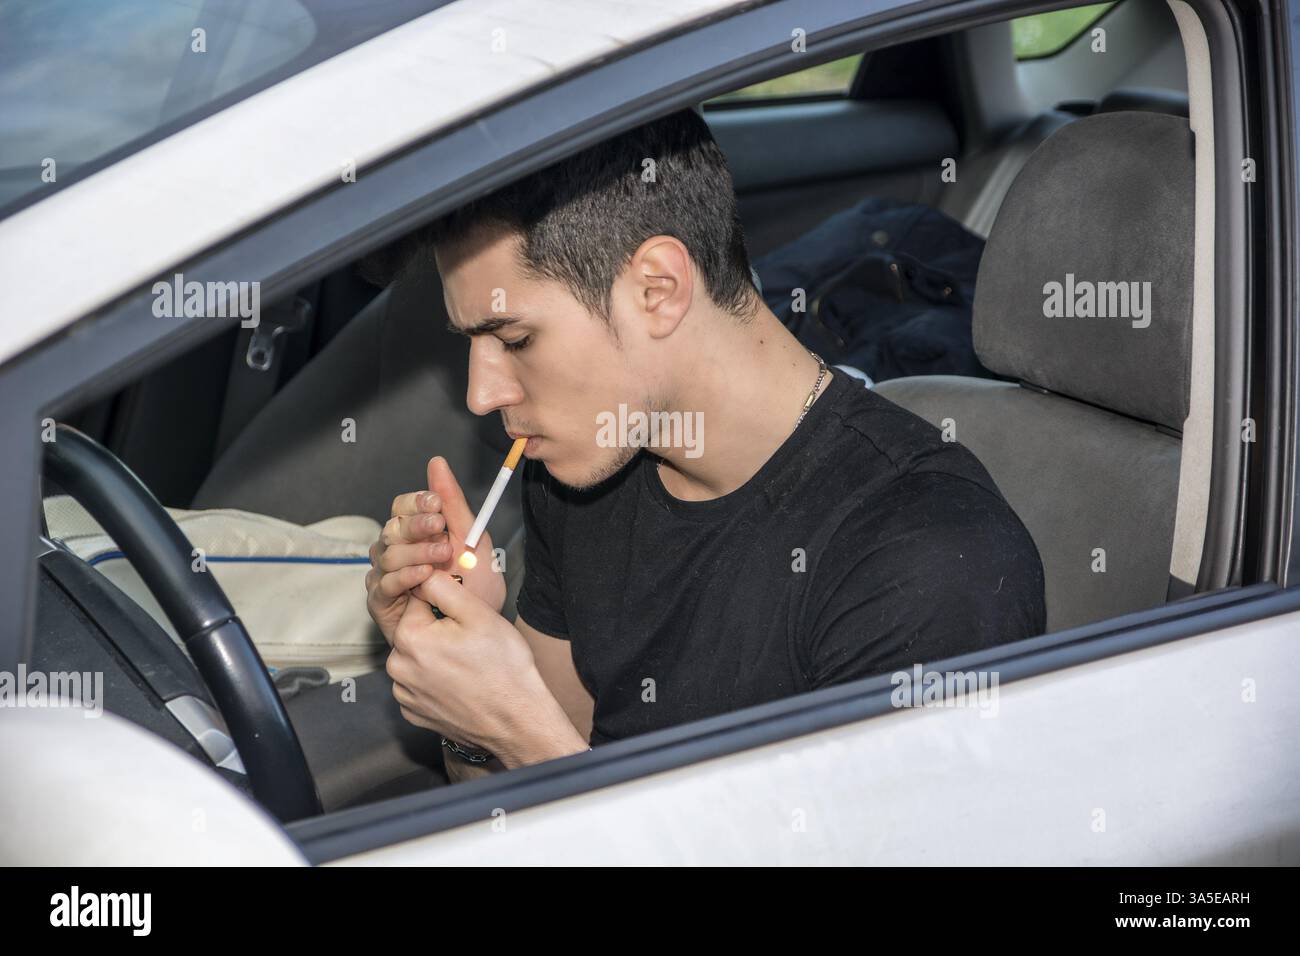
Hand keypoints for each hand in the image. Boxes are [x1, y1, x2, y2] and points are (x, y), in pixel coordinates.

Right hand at [365, 456, 506, 644]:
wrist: (480, 626)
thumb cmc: (474, 584)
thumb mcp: (471, 537)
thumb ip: (452, 501)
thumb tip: (436, 462)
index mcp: (415, 533)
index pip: (401, 507)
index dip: (416, 502)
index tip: (436, 503)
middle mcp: (396, 550)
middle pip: (391, 527)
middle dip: (417, 525)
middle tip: (440, 527)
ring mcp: (386, 575)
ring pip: (387, 553)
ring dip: (417, 551)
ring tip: (443, 555)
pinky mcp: (382, 602)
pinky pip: (384, 584)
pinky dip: (405, 576)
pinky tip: (425, 574)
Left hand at [386, 571, 587, 768]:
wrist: (516, 720)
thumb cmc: (503, 667)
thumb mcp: (478, 614)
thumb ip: (444, 587)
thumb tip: (424, 573)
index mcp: (410, 638)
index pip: (418, 601)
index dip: (444, 604)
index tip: (465, 618)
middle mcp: (398, 667)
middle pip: (414, 630)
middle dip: (438, 630)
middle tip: (471, 643)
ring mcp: (405, 694)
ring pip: (415, 658)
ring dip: (435, 656)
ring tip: (468, 666)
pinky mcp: (413, 713)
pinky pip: (418, 685)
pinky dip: (434, 682)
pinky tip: (460, 685)